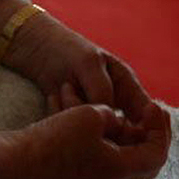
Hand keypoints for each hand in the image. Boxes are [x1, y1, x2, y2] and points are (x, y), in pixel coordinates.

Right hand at [0, 102, 170, 178]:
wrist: (22, 157)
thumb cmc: (57, 137)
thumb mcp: (94, 114)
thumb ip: (117, 116)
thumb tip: (122, 122)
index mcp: (121, 168)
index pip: (157, 153)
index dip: (161, 128)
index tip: (154, 106)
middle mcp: (115, 178)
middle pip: (151, 160)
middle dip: (156, 134)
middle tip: (154, 112)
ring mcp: (102, 177)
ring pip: (134, 158)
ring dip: (138, 135)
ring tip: (136, 113)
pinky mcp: (89, 171)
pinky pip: (117, 156)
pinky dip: (122, 138)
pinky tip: (114, 119)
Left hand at [4, 11, 154, 120]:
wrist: (33, 46)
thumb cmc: (66, 48)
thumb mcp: (89, 63)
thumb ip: (103, 92)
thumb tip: (111, 124)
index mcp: (126, 85)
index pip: (146, 115)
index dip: (142, 128)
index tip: (117, 126)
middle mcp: (113, 102)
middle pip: (121, 131)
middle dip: (100, 122)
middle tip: (79, 103)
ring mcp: (93, 113)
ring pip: (93, 133)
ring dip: (74, 113)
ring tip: (63, 87)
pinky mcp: (73, 122)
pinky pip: (72, 132)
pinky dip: (60, 116)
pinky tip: (52, 95)